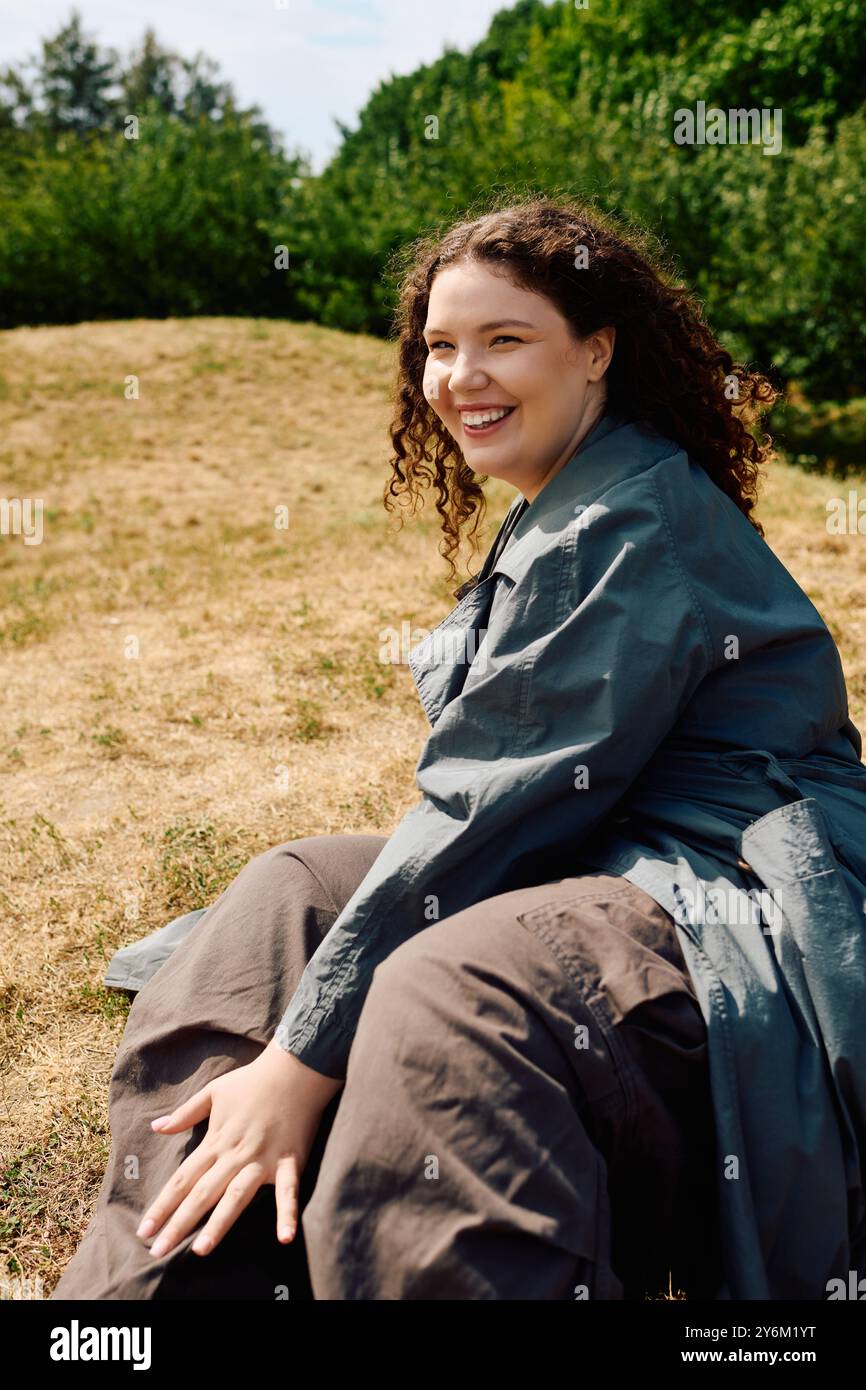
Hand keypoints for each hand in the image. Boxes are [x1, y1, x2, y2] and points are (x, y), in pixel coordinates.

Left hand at [135, 1038, 342, 1258]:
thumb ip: (185, 1113)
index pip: (182, 1179)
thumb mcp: (213, 1092)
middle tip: (158, 1253)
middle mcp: (235, 1155)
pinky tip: (285, 1238)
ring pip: (236, 1196)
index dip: (162, 1206)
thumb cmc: (252, 1081)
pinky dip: (288, 1213)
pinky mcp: (290, 1161)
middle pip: (202, 1194)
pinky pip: (289, 1191)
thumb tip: (155, 1126)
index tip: (144, 1231)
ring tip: (201, 1249)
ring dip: (219, 1223)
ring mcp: (262, 1159)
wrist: (294, 1069)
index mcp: (215, 1141)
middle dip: (179, 1224)